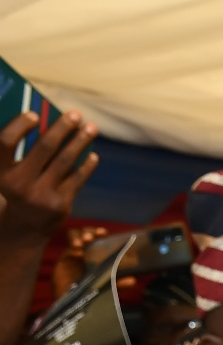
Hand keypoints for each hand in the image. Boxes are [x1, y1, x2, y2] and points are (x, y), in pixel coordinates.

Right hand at [0, 111, 98, 241]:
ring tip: (91, 128)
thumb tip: (48, 123)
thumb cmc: (16, 192)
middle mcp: (18, 184)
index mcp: (0, 174)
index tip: (35, 114)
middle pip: (44, 147)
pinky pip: (77, 178)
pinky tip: (92, 154)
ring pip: (65, 161)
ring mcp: (40, 195)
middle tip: (75, 114)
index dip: (19, 126)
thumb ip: (22, 154)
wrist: (23, 231)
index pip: (5, 142)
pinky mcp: (60, 205)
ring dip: (80, 141)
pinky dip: (86, 164)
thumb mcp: (9, 175)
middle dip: (62, 128)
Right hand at [50, 224, 112, 297]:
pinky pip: (67, 247)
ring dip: (78, 236)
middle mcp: (88, 249)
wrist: (74, 301)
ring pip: (75, 235)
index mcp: (100, 252)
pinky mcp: (66, 257)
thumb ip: (118, 282)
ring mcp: (76, 252)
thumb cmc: (92, 291)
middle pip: (87, 232)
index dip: (100, 232)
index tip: (102, 233)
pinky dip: (71, 248)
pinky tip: (75, 254)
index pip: (100, 237)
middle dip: (89, 232)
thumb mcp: (106, 286)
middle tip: (90, 238)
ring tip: (80, 244)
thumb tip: (132, 280)